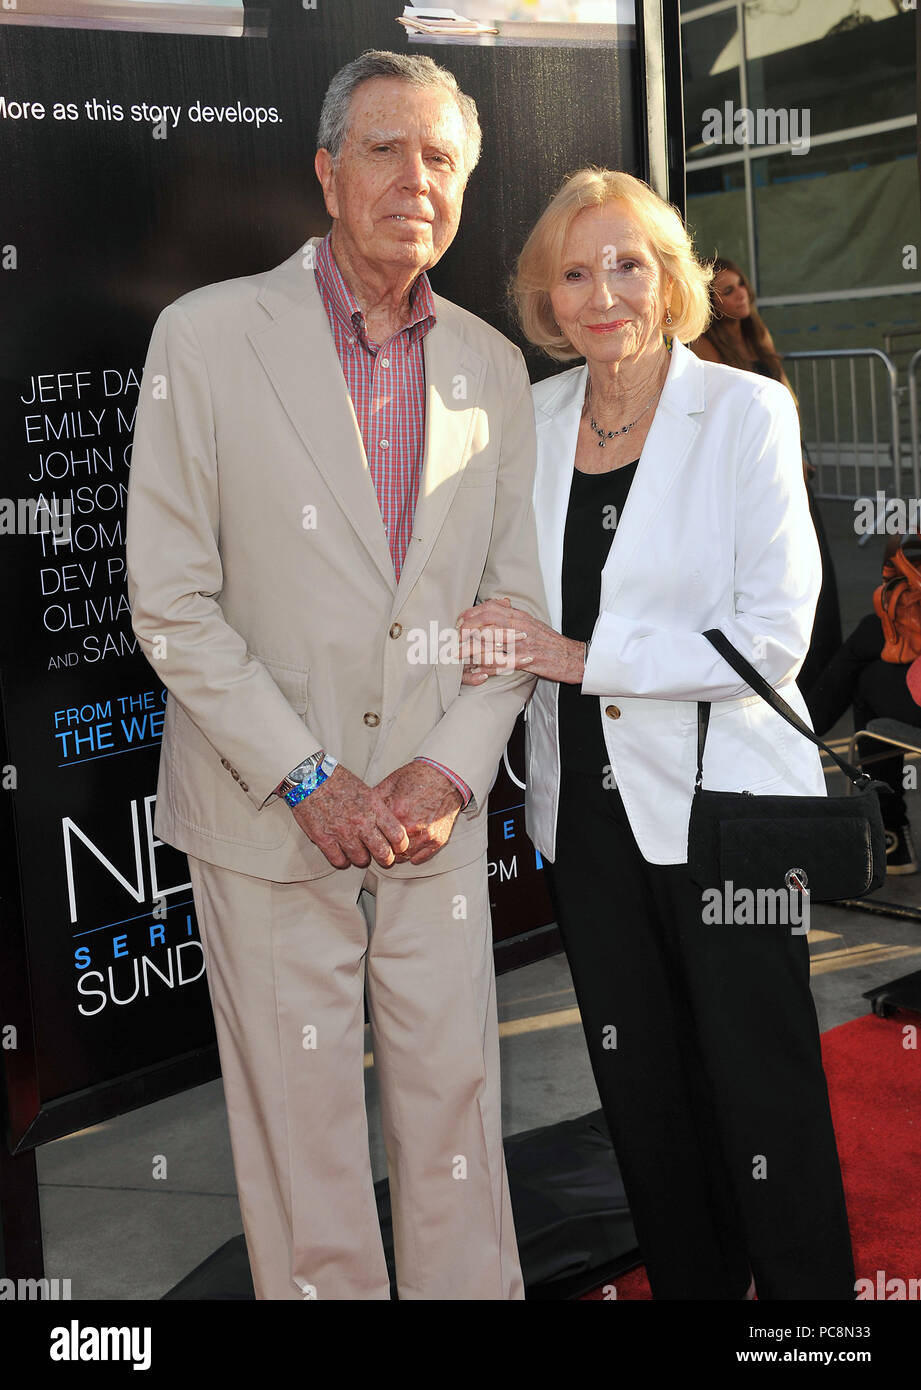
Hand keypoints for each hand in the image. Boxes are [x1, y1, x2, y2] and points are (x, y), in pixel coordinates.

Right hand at [291, 764, 409, 869]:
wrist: (308, 776)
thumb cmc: (336, 780)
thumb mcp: (364, 790)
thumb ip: (377, 810)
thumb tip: (387, 827)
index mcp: (374, 807)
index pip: (397, 835)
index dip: (400, 845)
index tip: (396, 847)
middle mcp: (361, 822)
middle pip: (383, 853)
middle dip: (384, 858)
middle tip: (382, 856)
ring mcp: (343, 832)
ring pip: (361, 860)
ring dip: (361, 857)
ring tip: (357, 850)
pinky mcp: (324, 840)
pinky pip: (339, 861)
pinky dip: (341, 859)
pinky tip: (341, 852)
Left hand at [374, 761, 463, 866]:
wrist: (445, 776)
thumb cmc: (418, 777)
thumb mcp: (390, 782)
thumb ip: (374, 799)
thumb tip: (359, 810)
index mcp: (397, 811)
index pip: (375, 836)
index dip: (370, 837)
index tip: (369, 836)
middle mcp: (411, 827)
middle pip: (387, 850)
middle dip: (382, 847)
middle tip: (380, 842)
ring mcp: (426, 836)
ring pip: (402, 857)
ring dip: (396, 852)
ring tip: (394, 844)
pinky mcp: (437, 841)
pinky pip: (419, 858)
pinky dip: (412, 855)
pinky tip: (408, 846)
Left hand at [458, 596, 585, 684]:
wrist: (571, 656)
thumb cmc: (549, 641)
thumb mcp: (531, 621)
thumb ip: (513, 614)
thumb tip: (498, 605)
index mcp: (519, 616)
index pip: (490, 608)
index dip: (471, 613)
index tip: (460, 621)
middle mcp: (519, 627)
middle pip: (486, 622)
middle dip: (466, 629)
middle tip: (455, 638)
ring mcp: (522, 644)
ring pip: (491, 643)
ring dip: (471, 650)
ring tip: (457, 655)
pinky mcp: (526, 661)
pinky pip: (502, 664)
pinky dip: (487, 668)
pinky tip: (476, 671)